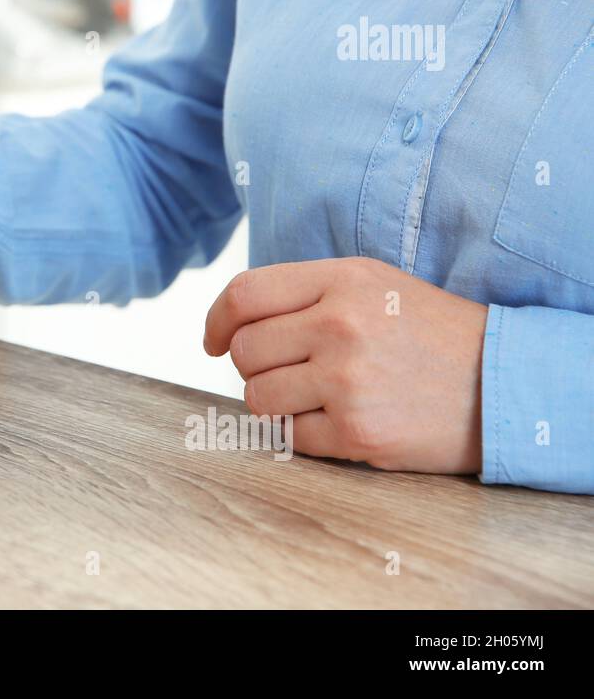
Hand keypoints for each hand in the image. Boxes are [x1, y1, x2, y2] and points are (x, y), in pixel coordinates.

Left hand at [203, 257, 486, 473]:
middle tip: (287, 372)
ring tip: (314, 396)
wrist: (503, 382)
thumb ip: (304, 293)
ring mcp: (346, 380)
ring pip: (256, 396)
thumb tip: (230, 322)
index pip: (244, 295)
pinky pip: (288, 435)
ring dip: (274, 401)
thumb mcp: (372, 285)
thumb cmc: (426, 332)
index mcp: (341, 280)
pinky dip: (302, 433)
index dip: (215, 321)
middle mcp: (339, 324)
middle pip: (243, 350)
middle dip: (253, 366)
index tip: (212, 342)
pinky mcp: (356, 430)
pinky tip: (336, 420)